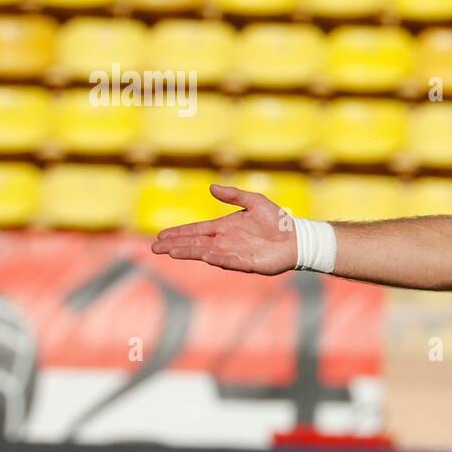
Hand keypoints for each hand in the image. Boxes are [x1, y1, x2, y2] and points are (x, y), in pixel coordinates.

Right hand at [149, 184, 297, 275]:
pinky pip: (227, 261)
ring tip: (170, 252)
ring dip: (188, 252)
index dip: (179, 233)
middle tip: (155, 248)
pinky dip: (215, 258)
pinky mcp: (246, 263)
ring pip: (205, 253)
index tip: (161, 236)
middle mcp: (225, 241)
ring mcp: (234, 253)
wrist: (297, 238)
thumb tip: (212, 187)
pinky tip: (203, 256)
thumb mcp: (255, 201)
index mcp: (224, 227)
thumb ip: (234, 195)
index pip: (196, 230)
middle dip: (175, 245)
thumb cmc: (277, 221)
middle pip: (194, 243)